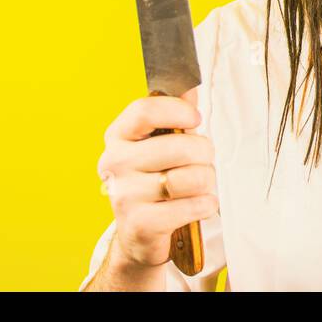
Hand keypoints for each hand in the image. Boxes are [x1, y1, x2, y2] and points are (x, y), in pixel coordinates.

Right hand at [95, 87, 218, 272]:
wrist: (138, 234)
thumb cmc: (154, 181)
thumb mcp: (160, 144)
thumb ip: (175, 115)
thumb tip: (189, 87)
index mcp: (118, 136)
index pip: (145, 110)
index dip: (178, 111)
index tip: (196, 119)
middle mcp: (115, 163)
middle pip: (180, 146)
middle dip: (204, 154)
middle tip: (201, 162)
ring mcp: (124, 194)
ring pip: (191, 177)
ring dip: (206, 182)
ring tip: (198, 186)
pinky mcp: (140, 223)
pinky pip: (192, 205)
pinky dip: (205, 204)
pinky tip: (198, 204)